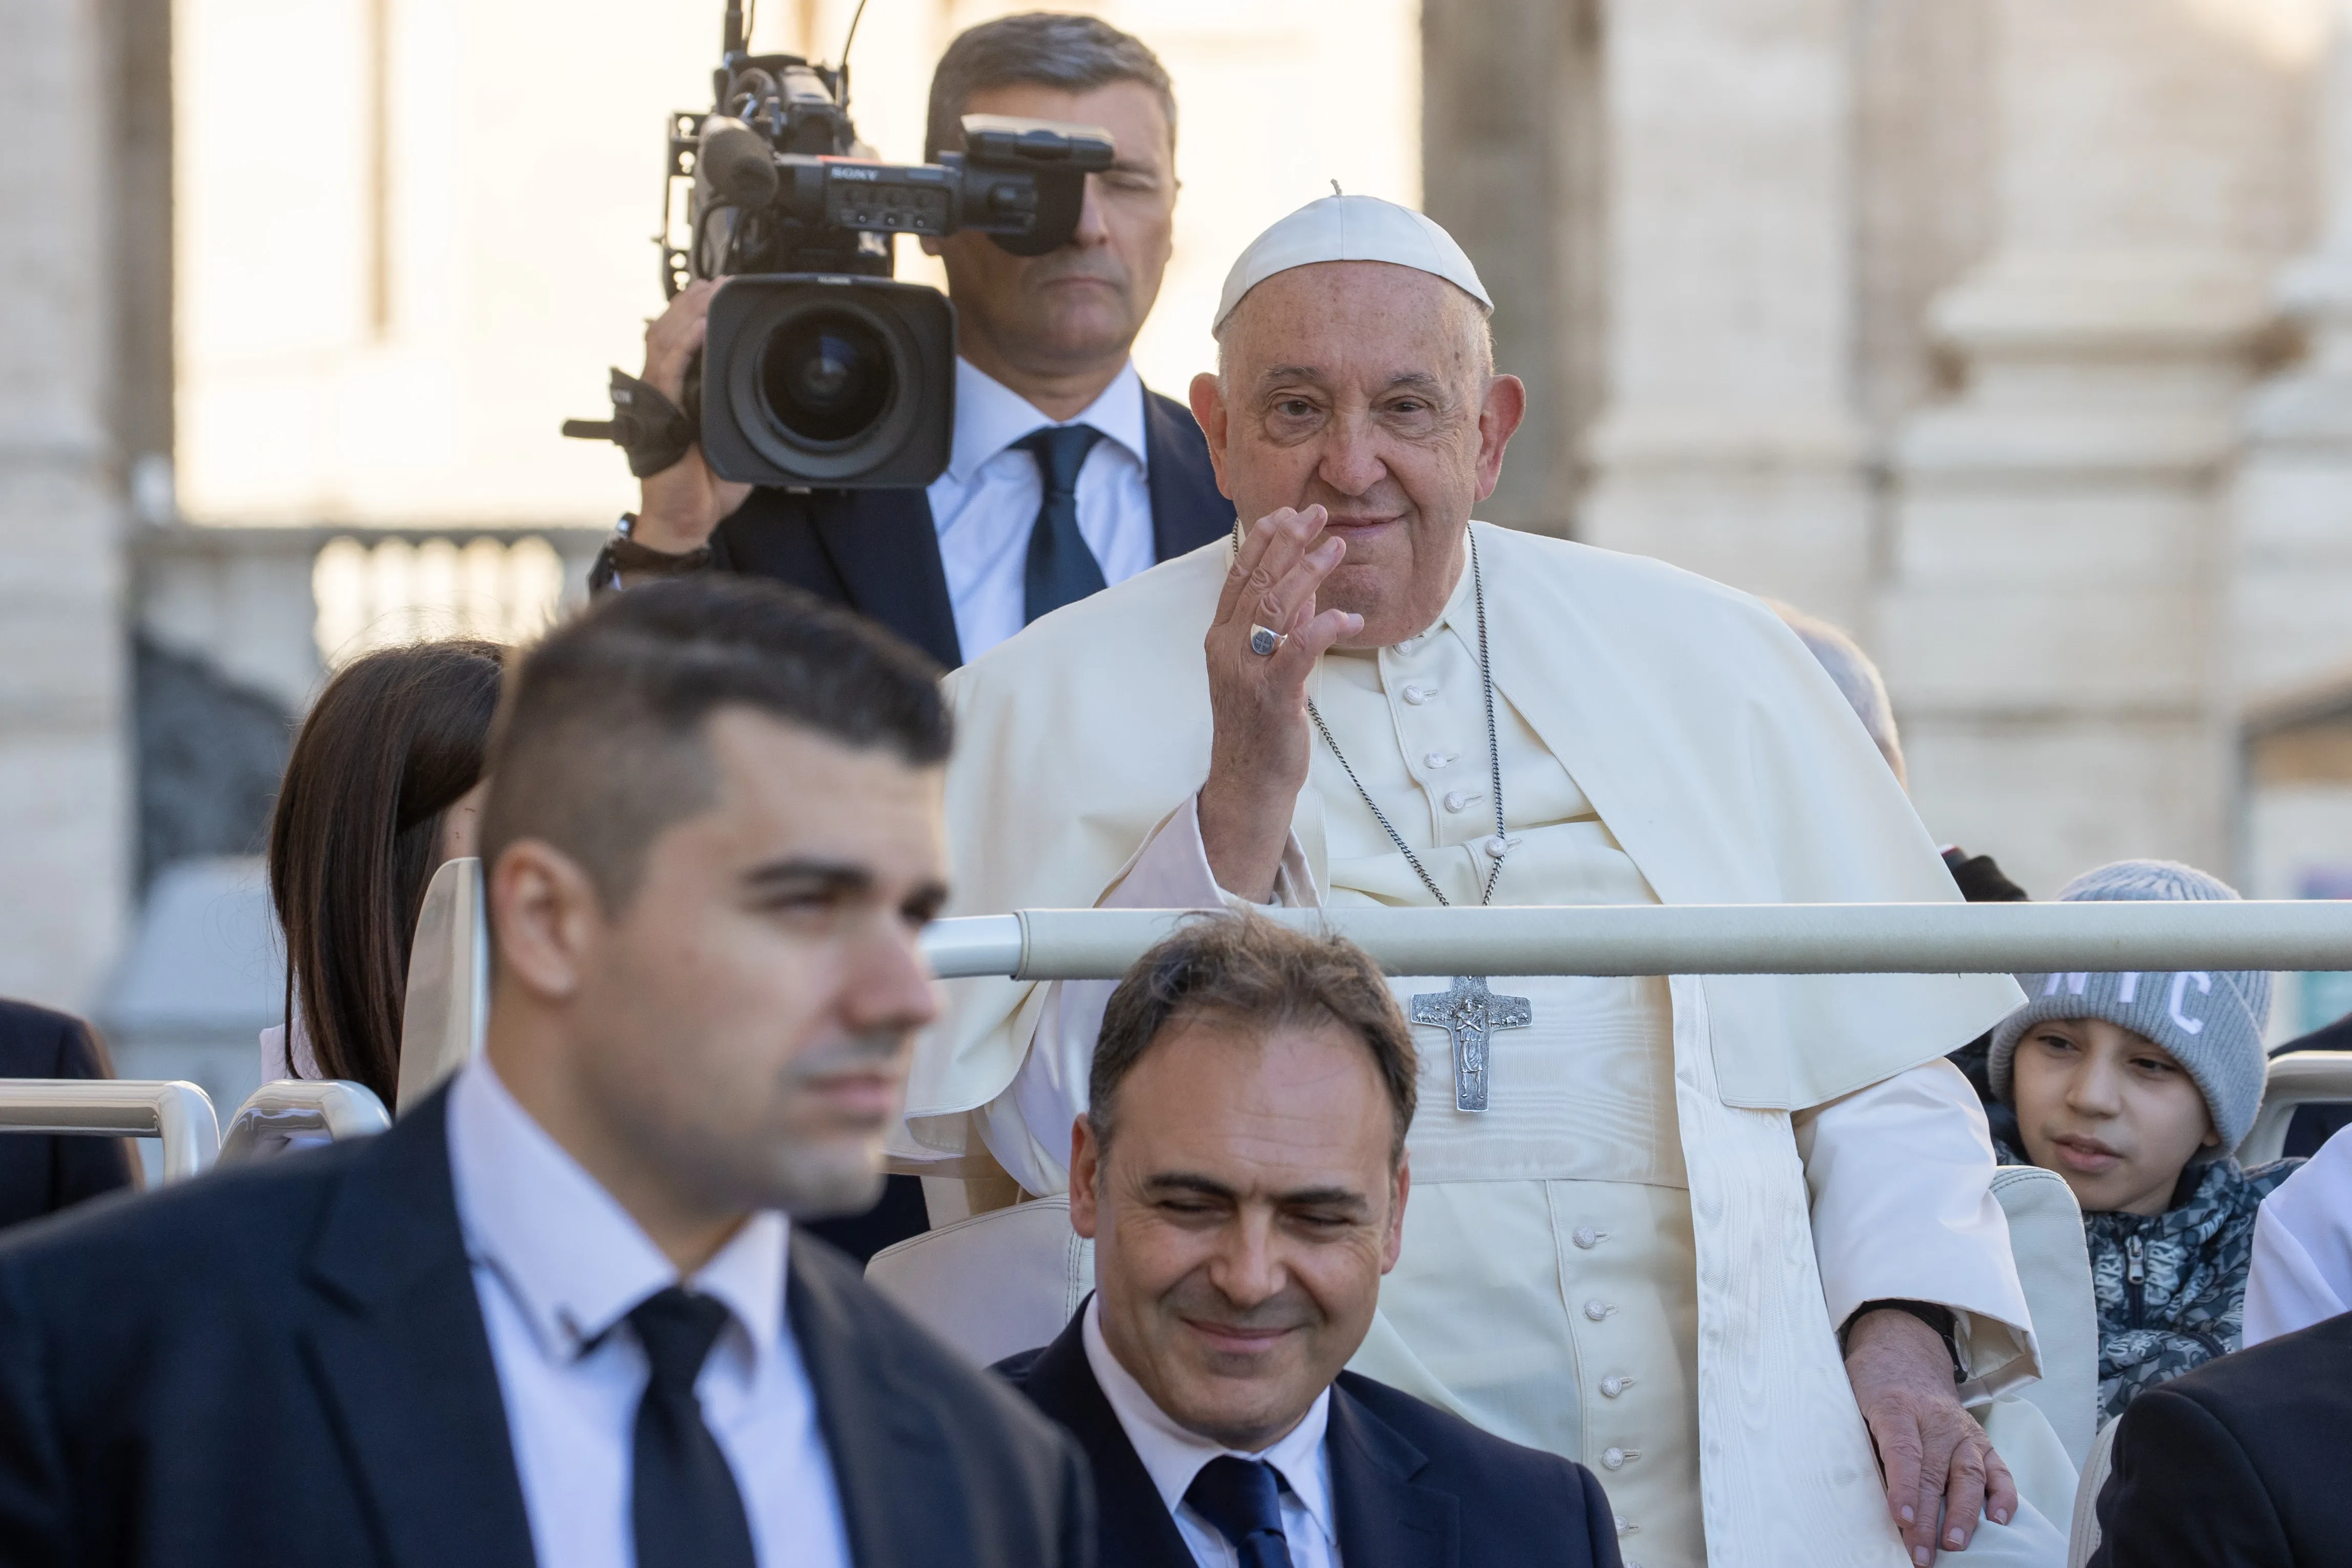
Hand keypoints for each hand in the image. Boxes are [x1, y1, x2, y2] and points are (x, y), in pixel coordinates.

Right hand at [634, 279, 751, 553]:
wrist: (687, 518)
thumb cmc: (707, 485)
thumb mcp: (736, 439)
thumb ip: (748, 412)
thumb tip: (780, 398)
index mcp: (679, 389)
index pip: (682, 336)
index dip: (699, 308)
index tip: (724, 289)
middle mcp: (663, 387)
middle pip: (669, 326)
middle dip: (695, 298)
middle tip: (723, 281)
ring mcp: (657, 398)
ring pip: (663, 337)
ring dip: (689, 310)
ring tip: (712, 291)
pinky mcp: (656, 412)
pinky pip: (665, 369)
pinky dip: (682, 343)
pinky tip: (699, 325)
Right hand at [1197, 505, 1362, 900]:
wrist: (1247, 782)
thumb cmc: (1259, 724)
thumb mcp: (1266, 666)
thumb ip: (1281, 628)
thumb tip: (1305, 589)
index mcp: (1221, 638)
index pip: (1239, 577)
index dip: (1263, 541)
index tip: (1286, 513)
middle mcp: (1227, 649)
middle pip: (1258, 584)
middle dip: (1288, 544)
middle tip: (1317, 513)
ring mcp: (1247, 673)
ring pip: (1275, 609)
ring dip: (1308, 573)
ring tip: (1336, 546)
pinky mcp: (1273, 698)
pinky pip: (1297, 653)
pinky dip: (1321, 628)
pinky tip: (1346, 615)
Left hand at [1844, 1308, 2017, 1563]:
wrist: (1904, 1352)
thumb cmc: (1873, 1385)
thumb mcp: (1855, 1402)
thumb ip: (1864, 1442)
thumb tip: (1865, 1492)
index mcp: (1897, 1407)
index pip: (1903, 1452)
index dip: (1902, 1487)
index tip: (1900, 1519)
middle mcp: (1936, 1419)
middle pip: (1933, 1473)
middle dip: (1927, 1519)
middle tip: (1921, 1555)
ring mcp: (1962, 1430)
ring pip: (1968, 1475)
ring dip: (1963, 1514)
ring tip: (1955, 1545)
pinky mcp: (1980, 1439)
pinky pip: (1997, 1468)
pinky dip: (2003, 1495)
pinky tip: (2000, 1520)